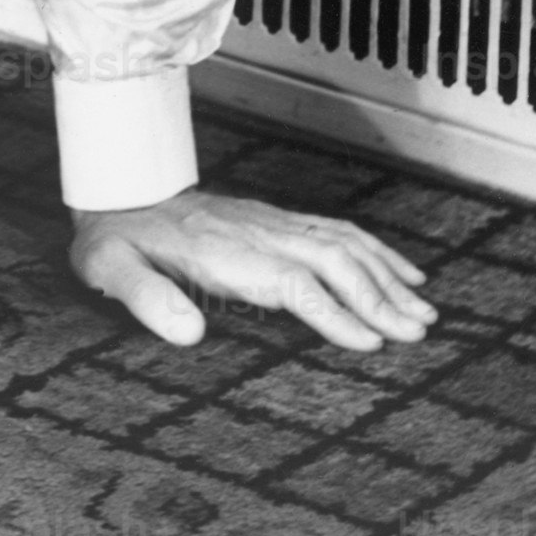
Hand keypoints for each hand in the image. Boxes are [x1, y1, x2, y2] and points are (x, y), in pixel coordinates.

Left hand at [71, 187, 436, 351]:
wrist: (116, 191)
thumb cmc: (113, 242)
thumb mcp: (110, 269)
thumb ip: (144, 298)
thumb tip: (187, 334)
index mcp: (221, 252)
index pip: (289, 282)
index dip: (331, 311)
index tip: (371, 343)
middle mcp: (255, 232)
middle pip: (329, 260)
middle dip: (377, 297)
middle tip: (418, 336)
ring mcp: (269, 222)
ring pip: (341, 243)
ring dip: (386, 276)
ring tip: (426, 313)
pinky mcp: (274, 219)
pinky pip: (335, 231)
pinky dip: (376, 251)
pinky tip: (404, 273)